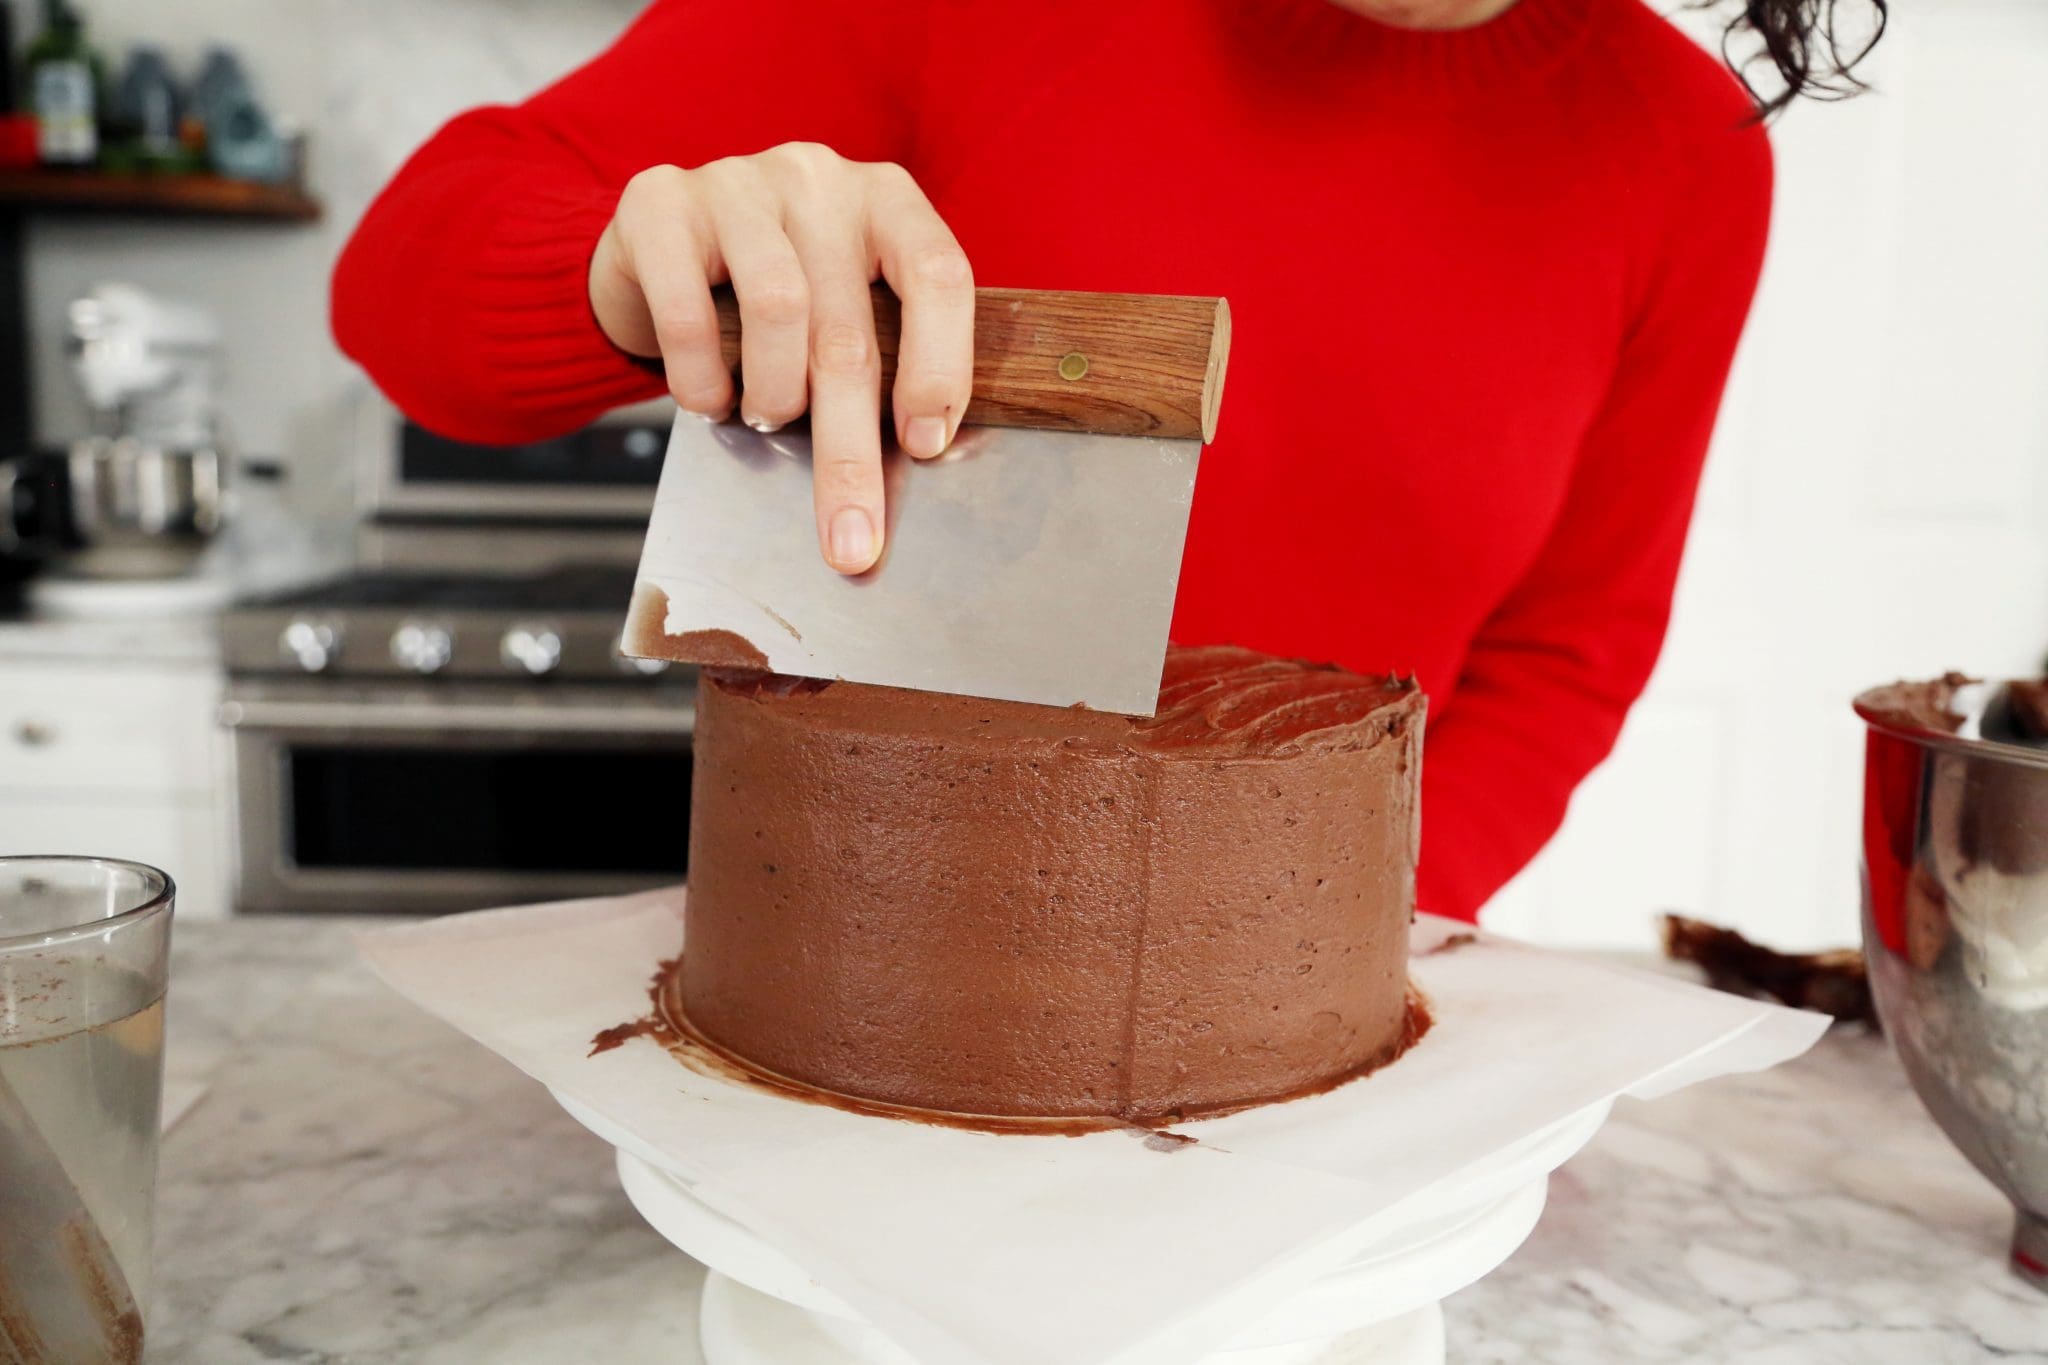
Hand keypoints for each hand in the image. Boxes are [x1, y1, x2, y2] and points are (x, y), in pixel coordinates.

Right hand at [589, 143, 974, 574]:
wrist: (655, 252)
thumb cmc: (771, 297)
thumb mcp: (841, 308)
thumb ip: (884, 357)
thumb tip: (919, 461)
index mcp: (888, 199)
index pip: (938, 275)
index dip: (939, 366)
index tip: (924, 447)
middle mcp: (819, 177)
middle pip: (851, 329)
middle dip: (850, 450)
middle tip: (849, 536)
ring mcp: (738, 181)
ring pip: (779, 311)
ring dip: (774, 398)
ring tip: (765, 419)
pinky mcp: (659, 203)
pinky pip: (688, 312)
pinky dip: (700, 381)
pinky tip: (708, 399)